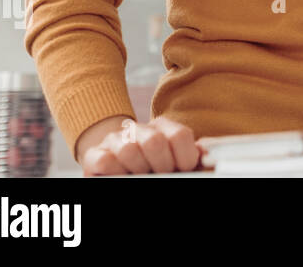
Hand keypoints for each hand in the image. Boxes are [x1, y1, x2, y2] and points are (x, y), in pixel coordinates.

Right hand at [77, 115, 200, 174]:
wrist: (119, 169)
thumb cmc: (154, 169)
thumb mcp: (178, 162)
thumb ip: (195, 157)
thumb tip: (207, 153)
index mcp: (163, 127)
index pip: (180, 135)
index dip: (185, 158)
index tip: (183, 169)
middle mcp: (139, 129)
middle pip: (155, 140)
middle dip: (161, 165)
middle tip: (161, 174)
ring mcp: (115, 140)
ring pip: (129, 150)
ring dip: (137, 170)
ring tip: (140, 175)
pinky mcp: (95, 154)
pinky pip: (105, 161)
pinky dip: (115, 173)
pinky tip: (122, 176)